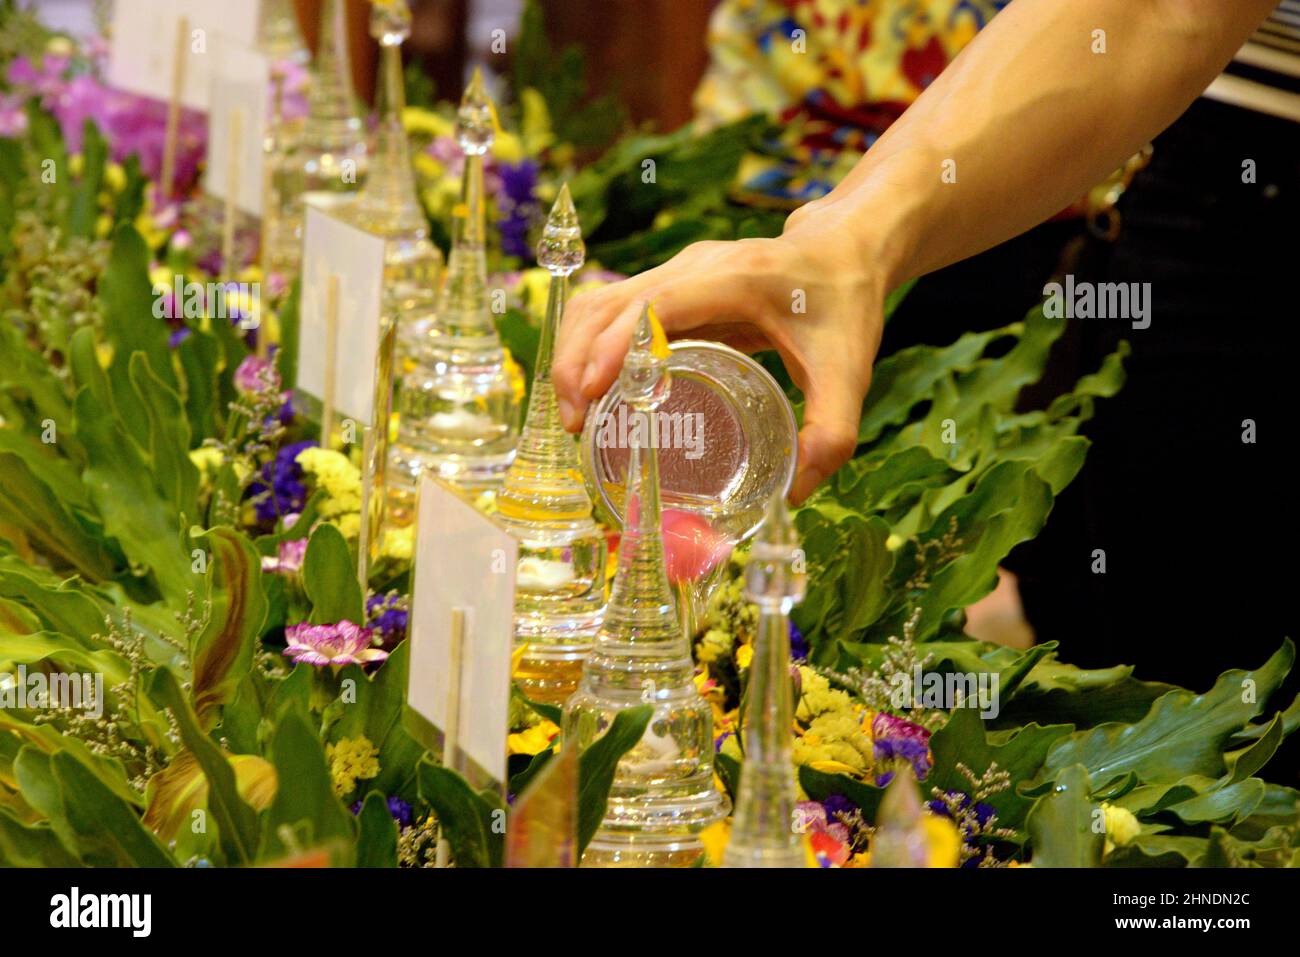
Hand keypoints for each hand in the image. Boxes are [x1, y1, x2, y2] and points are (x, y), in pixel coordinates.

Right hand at [552, 210, 888, 502]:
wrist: (844, 251)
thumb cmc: (845, 305)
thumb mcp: (849, 370)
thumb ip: (832, 432)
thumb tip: (793, 493)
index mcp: (737, 278)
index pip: (656, 305)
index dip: (617, 346)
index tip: (592, 393)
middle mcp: (696, 267)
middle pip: (610, 303)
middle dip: (578, 361)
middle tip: (576, 425)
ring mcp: (677, 272)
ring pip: (600, 303)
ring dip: (573, 354)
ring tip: (576, 416)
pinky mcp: (670, 287)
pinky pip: (612, 311)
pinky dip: (589, 348)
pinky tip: (591, 393)